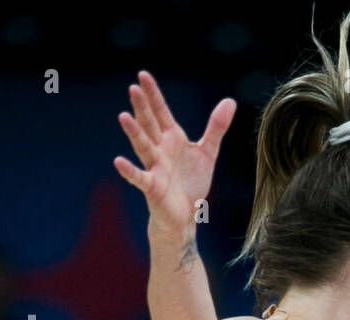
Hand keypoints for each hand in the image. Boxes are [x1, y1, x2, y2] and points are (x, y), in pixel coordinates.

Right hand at [113, 71, 235, 235]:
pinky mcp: (153, 187)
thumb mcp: (208, 152)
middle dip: (142, 108)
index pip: (161, 112)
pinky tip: (118, 162)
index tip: (142, 75)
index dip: (153, 95)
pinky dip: (130, 171)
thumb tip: (230, 100)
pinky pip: (140, 178)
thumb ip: (216, 127)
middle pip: (149, 125)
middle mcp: (160, 150)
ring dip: (134, 133)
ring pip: (143, 147)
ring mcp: (155, 168)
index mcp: (172, 138)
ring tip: (123, 116)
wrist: (186, 215)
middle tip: (133, 88)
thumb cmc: (191, 182)